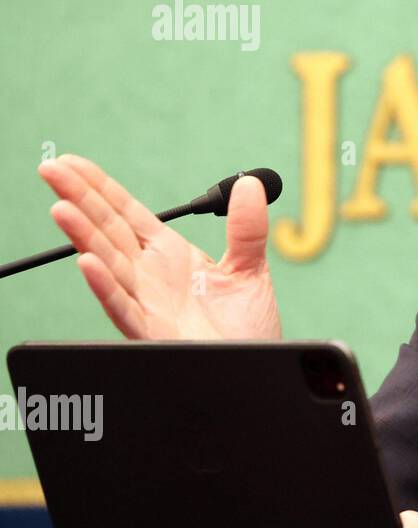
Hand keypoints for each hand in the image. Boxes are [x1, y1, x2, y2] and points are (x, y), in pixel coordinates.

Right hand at [37, 154, 281, 339]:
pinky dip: (105, 285)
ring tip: (61, 208)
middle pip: (108, 231)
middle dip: (79, 200)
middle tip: (50, 169)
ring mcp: (147, 303)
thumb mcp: (249, 268)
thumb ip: (246, 228)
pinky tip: (88, 263)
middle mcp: (150, 276)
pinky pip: (124, 307)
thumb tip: (251, 183)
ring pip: (108, 264)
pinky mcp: (153, 332)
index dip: (100, 188)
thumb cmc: (246, 325)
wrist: (257, 363)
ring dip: (83, 237)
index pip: (126, 214)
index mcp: (168, 256)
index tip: (73, 163)